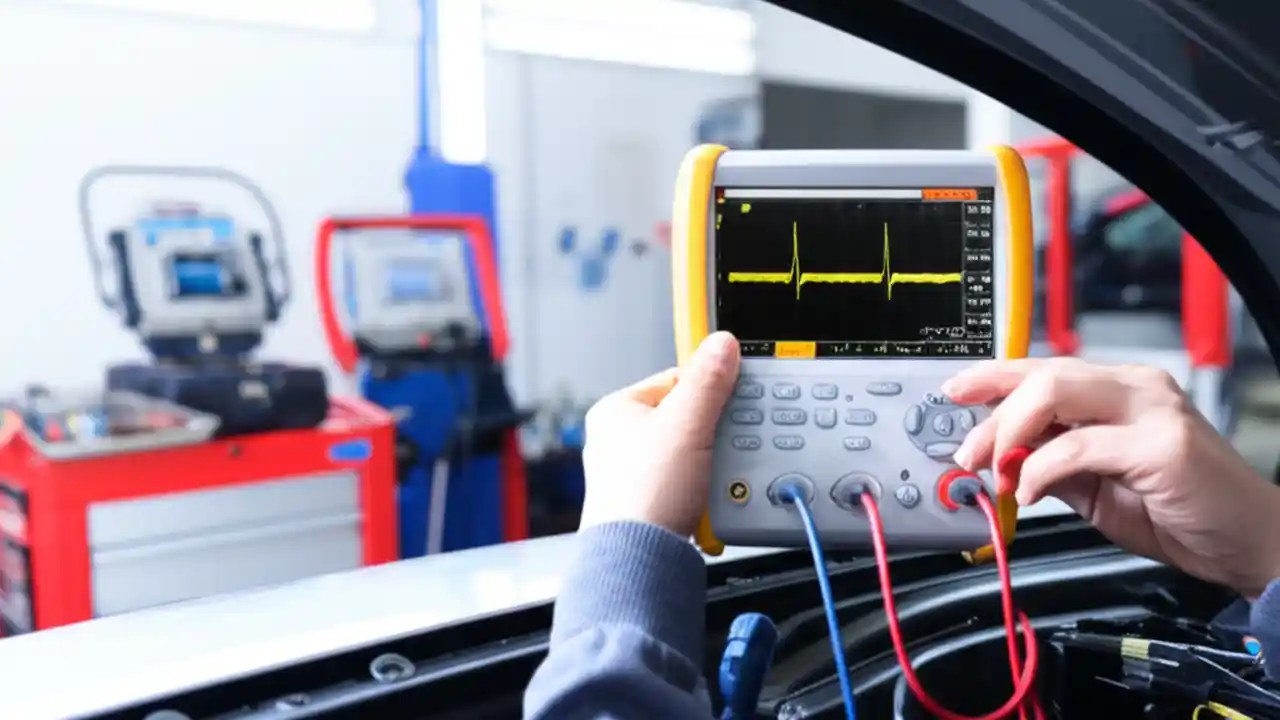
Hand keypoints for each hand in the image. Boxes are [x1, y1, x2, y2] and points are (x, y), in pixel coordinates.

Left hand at [579, 332, 739, 535]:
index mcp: (616, 412)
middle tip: (724, 443)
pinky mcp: (647, 504)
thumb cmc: (645, 496)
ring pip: (688, 454)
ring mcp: (632, 476)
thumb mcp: (686, 425)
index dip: (708, 388)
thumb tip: (720, 344)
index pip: (674, 380)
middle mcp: (618, 442)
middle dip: (711, 433)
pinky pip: (685, 485)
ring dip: (710, 465)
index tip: (732, 394)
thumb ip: (707, 382)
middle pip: (684, 418)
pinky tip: (708, 499)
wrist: (640, 561)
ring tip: (714, 476)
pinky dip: (702, 490)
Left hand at [944, 358, 1279, 598]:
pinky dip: (1039, 470)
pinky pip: (1077, 446)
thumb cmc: (1180, 511)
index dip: (992, 377)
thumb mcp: (1097, 485)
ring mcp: (1152, 410)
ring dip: (1008, 434)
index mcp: (1120, 389)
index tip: (953, 393)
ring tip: (993, 471)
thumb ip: (1051, 462)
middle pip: (1042, 374)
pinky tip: (1028, 492)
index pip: (1043, 368)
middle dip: (991, 413)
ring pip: (1055, 393)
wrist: (1249, 542)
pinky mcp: (1161, 445)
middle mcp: (1136, 387)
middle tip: (966, 453)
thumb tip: (996, 456)